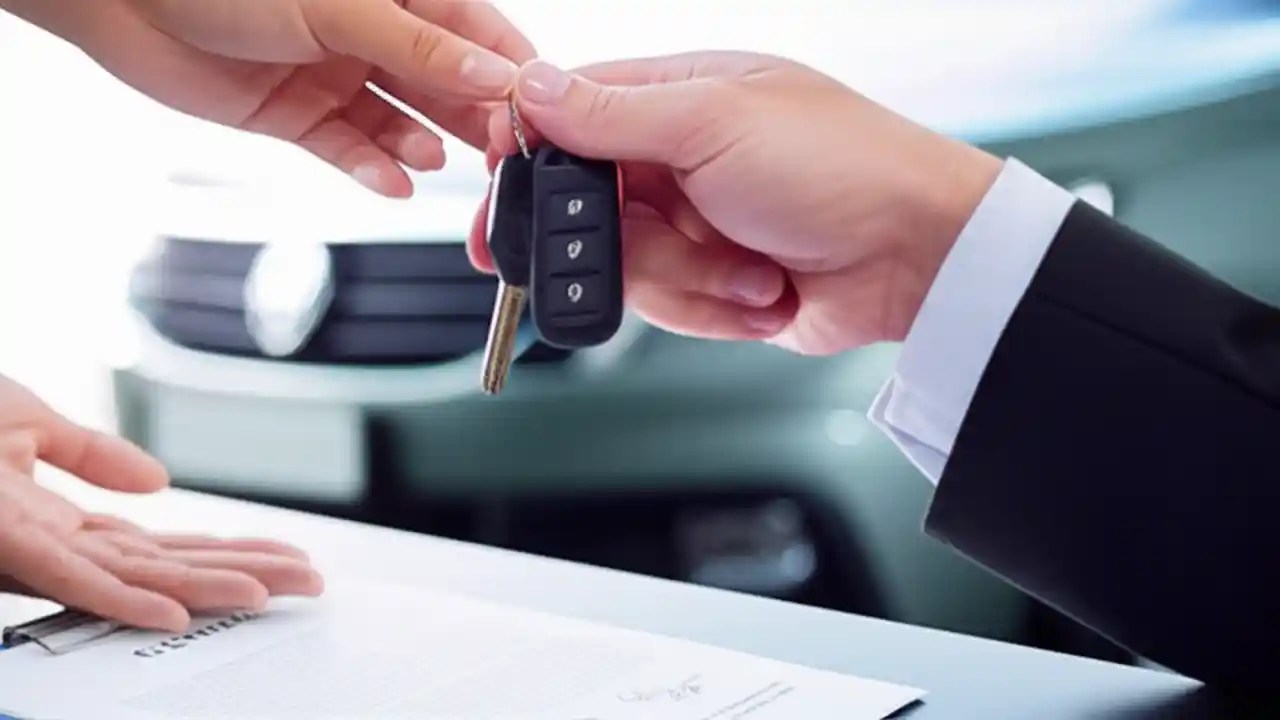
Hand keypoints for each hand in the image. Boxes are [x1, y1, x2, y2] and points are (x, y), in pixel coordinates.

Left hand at [0, 375, 321, 632]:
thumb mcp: (25, 420)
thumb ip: (91, 451)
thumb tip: (158, 479)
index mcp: (52, 523)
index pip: (161, 546)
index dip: (228, 551)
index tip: (283, 553)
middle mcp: (50, 548)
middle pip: (168, 568)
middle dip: (244, 573)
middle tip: (308, 580)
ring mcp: (29, 552)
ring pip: (138, 579)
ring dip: (208, 591)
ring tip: (268, 596)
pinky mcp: (9, 549)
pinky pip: (75, 582)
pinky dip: (130, 602)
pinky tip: (177, 614)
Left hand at [4, 0, 534, 196]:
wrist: (120, 0)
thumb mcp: (338, 7)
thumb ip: (419, 49)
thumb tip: (493, 76)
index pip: (476, 34)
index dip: (510, 75)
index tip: (537, 116)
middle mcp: (371, 32)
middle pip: (446, 85)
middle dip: (475, 122)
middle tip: (500, 160)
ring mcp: (337, 73)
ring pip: (402, 120)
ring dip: (423, 145)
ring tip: (436, 164)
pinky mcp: (299, 114)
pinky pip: (351, 149)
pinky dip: (373, 168)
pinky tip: (394, 181)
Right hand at [470, 53, 1001, 354]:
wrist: (922, 259)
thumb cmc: (842, 168)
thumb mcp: (714, 123)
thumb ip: (613, 113)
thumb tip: (529, 88)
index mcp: (683, 95)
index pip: (574, 112)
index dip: (533, 151)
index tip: (506, 186)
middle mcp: (686, 159)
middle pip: (590, 204)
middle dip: (623, 238)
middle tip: (645, 243)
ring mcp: (702, 224)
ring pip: (628, 266)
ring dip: (688, 276)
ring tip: (749, 263)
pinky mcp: (719, 283)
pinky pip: (671, 307)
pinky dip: (715, 306)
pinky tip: (764, 287)